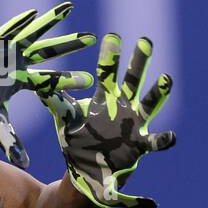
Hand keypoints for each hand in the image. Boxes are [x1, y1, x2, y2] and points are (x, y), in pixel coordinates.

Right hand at [0, 2, 94, 167]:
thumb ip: (11, 141)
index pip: (48, 81)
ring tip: (69, 8)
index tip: (89, 84)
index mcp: (17, 81)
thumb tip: (26, 164)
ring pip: (32, 36)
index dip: (67, 83)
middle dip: (69, 46)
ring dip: (50, 22)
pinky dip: (19, 23)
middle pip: (47, 53)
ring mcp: (3, 54)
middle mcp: (15, 64)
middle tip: (92, 39)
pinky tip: (34, 12)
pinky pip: (7, 33)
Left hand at [38, 32, 174, 207]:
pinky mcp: (141, 145)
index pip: (107, 72)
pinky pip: (155, 141)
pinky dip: (163, 139)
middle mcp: (123, 107)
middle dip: (139, 62)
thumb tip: (36, 83)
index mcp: (105, 99)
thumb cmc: (77, 141)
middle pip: (133, 80)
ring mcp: (135, 124)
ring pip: (149, 104)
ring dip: (157, 92)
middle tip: (146, 41)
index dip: (110, 56)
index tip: (114, 36)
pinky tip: (170, 136)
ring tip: (166, 79)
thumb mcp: (66, 119)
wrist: (86, 171)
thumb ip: (56, 101)